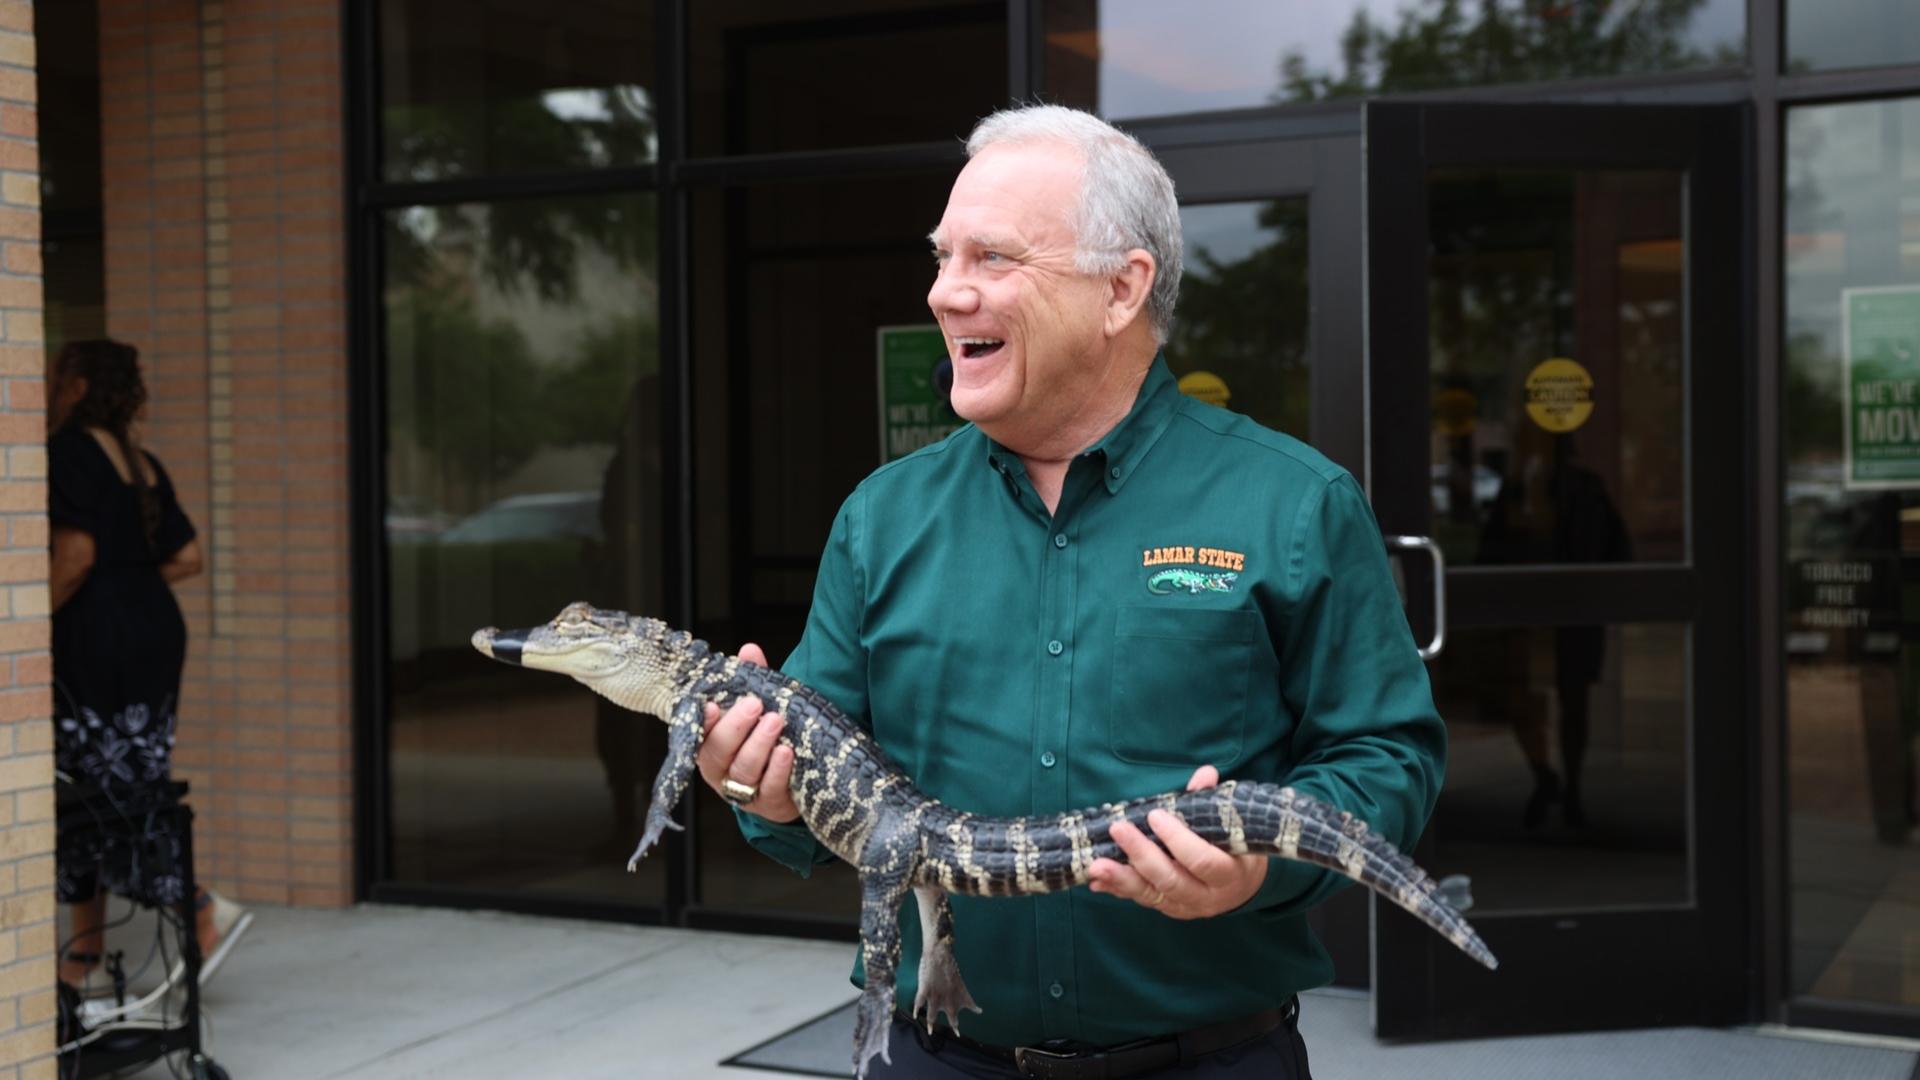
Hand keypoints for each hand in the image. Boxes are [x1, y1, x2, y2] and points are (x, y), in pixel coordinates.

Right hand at [693, 643, 801, 823]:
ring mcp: (742, 791)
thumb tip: (749, 650)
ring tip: (776, 721)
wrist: (796, 781)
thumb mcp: (760, 708)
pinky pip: (769, 788)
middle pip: (718, 752)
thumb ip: (753, 680)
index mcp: (710, 744)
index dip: (703, 721)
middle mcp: (720, 770)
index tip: (712, 705)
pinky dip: (778, 770)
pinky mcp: (768, 804)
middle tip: (754, 705)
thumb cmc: (768, 739)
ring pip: (743, 770)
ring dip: (759, 745)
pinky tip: (786, 752)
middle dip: (735, 727)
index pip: (699, 733)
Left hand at [1086, 765, 1267, 918]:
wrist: (1244, 887)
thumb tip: (1205, 774)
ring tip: (1096, 865)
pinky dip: (1118, 889)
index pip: (1202, 861)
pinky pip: (1142, 899)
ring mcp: (1186, 907)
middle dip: (1142, 855)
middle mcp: (1207, 896)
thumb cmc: (1237, 849)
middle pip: (1171, 880)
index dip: (1178, 840)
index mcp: (1229, 874)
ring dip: (1121, 879)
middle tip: (1118, 829)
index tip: (1155, 815)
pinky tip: (1096, 881)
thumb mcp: (1234, 827)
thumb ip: (1214, 801)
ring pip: (1152, 895)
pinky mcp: (1169, 909)